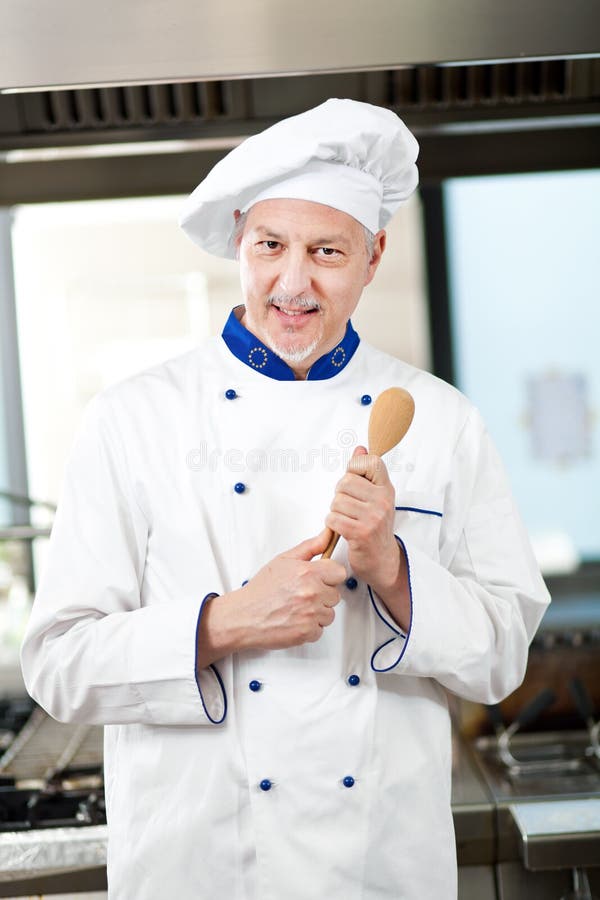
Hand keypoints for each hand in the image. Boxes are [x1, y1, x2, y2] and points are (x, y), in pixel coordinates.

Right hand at [197, 530, 345, 665]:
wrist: (244, 615)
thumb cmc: (261, 590)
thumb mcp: (284, 561)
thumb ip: (310, 547)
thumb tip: (327, 535)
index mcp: (308, 572)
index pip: (339, 573)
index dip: (329, 576)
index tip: (319, 579)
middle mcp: (312, 592)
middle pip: (335, 594)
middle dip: (322, 595)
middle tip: (302, 595)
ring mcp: (310, 613)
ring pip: (329, 613)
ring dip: (317, 613)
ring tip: (297, 608)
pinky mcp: (307, 632)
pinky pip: (320, 629)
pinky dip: (309, 628)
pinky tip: (295, 620)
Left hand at [325, 448, 408, 627]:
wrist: (382, 561)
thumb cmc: (374, 527)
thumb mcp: (375, 497)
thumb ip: (366, 473)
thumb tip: (360, 448)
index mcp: (387, 488)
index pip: (370, 461)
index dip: (355, 469)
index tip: (356, 483)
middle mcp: (383, 500)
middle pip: (345, 482)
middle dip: (340, 495)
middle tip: (349, 508)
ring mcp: (373, 517)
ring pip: (336, 501)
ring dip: (335, 512)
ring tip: (347, 520)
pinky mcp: (360, 533)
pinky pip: (333, 518)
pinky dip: (332, 525)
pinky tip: (342, 530)